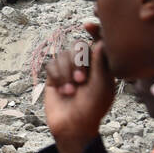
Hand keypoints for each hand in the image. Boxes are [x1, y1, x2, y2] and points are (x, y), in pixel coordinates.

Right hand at [42, 22, 114, 152]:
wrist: (73, 127)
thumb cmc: (92, 108)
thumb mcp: (101, 85)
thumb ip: (100, 63)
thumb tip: (101, 41)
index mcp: (101, 66)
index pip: (97, 42)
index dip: (94, 31)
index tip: (88, 25)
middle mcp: (85, 66)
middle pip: (77, 47)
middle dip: (78, 62)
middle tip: (81, 80)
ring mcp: (68, 70)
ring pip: (63, 56)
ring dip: (67, 73)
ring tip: (72, 90)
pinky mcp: (54, 76)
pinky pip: (52, 65)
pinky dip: (58, 77)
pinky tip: (63, 91)